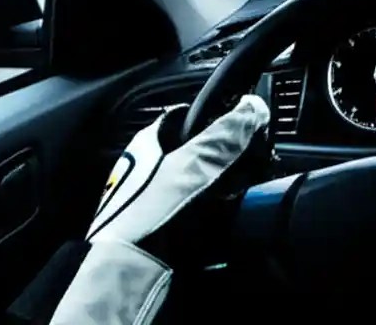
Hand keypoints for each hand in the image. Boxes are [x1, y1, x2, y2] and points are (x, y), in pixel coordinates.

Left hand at [49, 95, 269, 324]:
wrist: (122, 268)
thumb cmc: (145, 214)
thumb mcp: (192, 168)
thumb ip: (223, 137)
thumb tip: (253, 108)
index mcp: (148, 143)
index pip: (186, 117)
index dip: (214, 117)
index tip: (241, 125)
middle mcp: (145, 167)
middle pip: (190, 150)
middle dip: (218, 158)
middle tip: (243, 164)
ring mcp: (148, 198)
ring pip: (189, 182)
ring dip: (212, 188)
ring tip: (233, 194)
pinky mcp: (154, 224)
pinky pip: (186, 210)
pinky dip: (204, 213)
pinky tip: (215, 221)